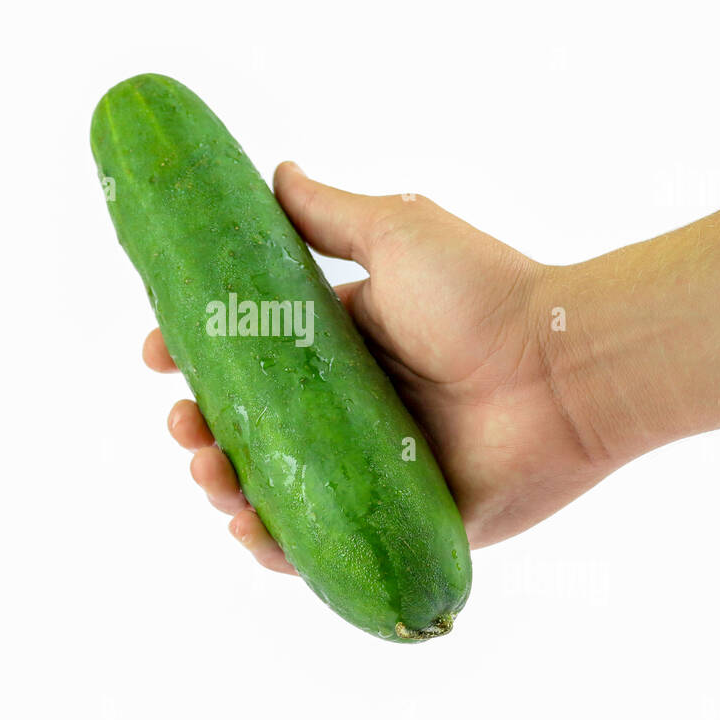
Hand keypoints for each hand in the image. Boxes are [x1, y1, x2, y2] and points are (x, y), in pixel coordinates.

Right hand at [143, 161, 619, 572]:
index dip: (194, 357)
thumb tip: (275, 173)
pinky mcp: (399, 519)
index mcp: (343, 347)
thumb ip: (331, 213)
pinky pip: (324, 544)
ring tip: (208, 470)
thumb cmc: (484, 295)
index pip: (249, 356)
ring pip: (274, 487)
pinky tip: (246, 529)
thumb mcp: (397, 235)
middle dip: (199, 426)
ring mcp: (370, 469)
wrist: (563, 369)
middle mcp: (350, 409)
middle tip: (182, 421)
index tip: (156, 352)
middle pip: (250, 427)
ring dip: (223, 484)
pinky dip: (276, 546)